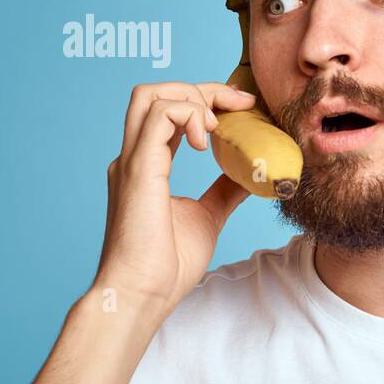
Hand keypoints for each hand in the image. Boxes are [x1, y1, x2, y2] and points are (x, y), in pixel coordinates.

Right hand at [93, 81, 258, 313]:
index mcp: (147, 164)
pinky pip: (160, 115)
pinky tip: (209, 140)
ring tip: (221, 125)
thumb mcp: (208, 216)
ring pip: (151, 95)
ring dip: (195, 98)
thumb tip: (251, 175)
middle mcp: (134, 156)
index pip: (169, 111)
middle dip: (202, 88)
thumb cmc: (167, 265)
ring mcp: (132, 160)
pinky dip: (189, 115)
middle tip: (241, 104)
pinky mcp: (138, 169)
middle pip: (156, 93)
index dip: (207, 100)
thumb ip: (224, 190)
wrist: (143, 294)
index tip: (244, 108)